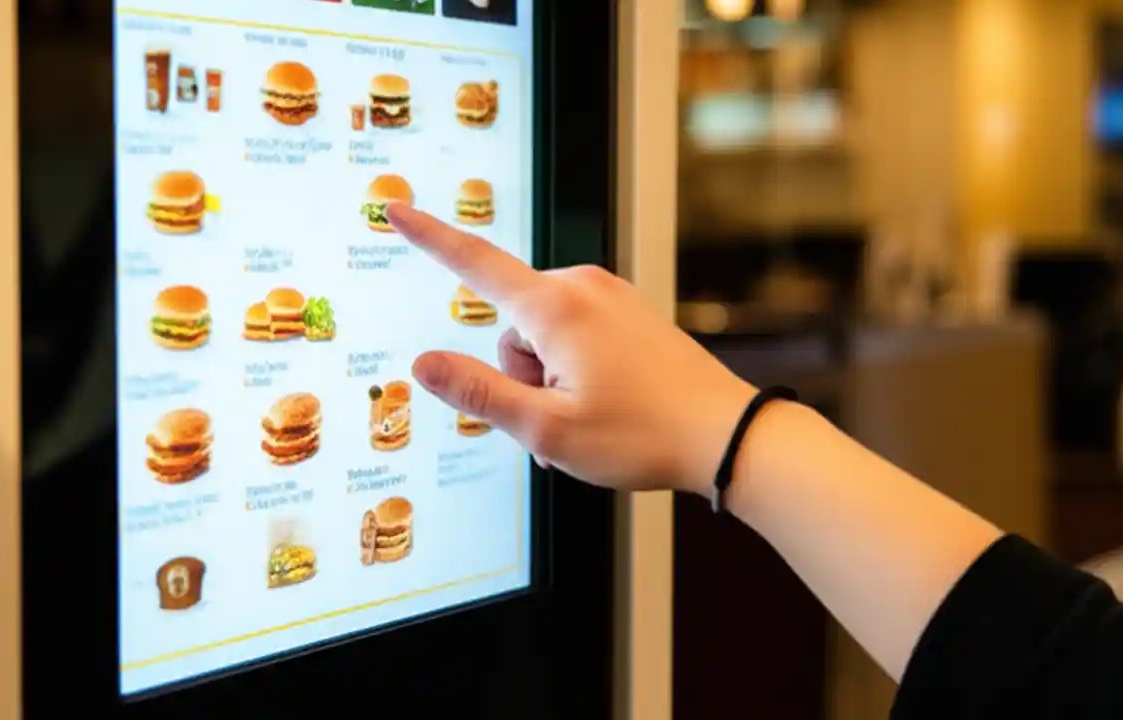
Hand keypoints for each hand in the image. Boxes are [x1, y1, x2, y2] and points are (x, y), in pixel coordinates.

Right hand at [387, 204, 756, 494]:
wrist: (726, 435)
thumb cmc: (641, 436)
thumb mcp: (547, 429)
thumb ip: (479, 393)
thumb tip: (422, 365)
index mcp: (557, 308)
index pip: (475, 263)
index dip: (429, 237)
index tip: (396, 207)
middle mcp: (582, 287)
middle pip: (510, 326)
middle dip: (519, 375)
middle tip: (561, 421)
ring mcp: (610, 296)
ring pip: (542, 336)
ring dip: (548, 379)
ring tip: (589, 419)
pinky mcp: (627, 310)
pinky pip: (574, 334)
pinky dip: (574, 371)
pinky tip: (606, 405)